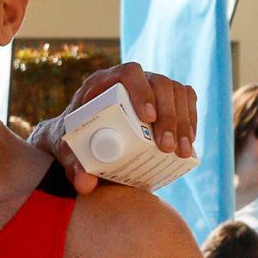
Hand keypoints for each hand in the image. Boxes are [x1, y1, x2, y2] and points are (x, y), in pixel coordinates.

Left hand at [32, 62, 198, 193]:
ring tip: (180, 152)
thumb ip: (72, 165)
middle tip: (166, 147)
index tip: (148, 118)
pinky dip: (190, 120)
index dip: (142, 91)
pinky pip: (186, 100)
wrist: (82, 140)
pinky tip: (187, 144)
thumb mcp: (67, 151)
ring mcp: (150, 86)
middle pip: (159, 84)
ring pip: (177, 92)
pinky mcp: (165, 99)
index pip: (128, 73)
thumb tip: (84, 184)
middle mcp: (130, 80)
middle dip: (168, 115)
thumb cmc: (73, 141)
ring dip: (183, 122)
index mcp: (103, 82)